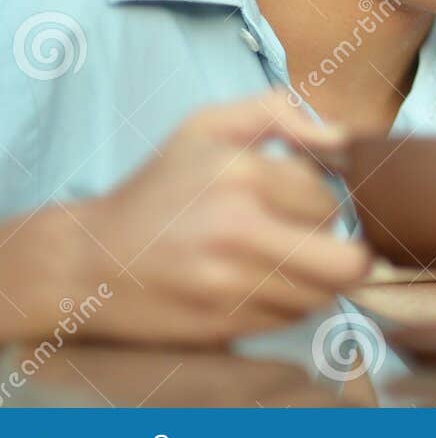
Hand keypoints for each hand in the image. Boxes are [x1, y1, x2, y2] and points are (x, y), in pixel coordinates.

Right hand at [58, 90, 371, 345]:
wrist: (88, 260)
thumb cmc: (157, 189)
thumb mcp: (206, 127)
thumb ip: (277, 112)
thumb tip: (342, 137)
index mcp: (243, 174)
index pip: (332, 202)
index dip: (323, 204)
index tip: (299, 205)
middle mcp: (240, 230)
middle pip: (346, 262)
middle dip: (343, 253)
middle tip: (318, 243)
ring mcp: (231, 283)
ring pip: (322, 295)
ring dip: (315, 281)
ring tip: (280, 263)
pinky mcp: (223, 325)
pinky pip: (290, 319)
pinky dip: (286, 305)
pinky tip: (256, 285)